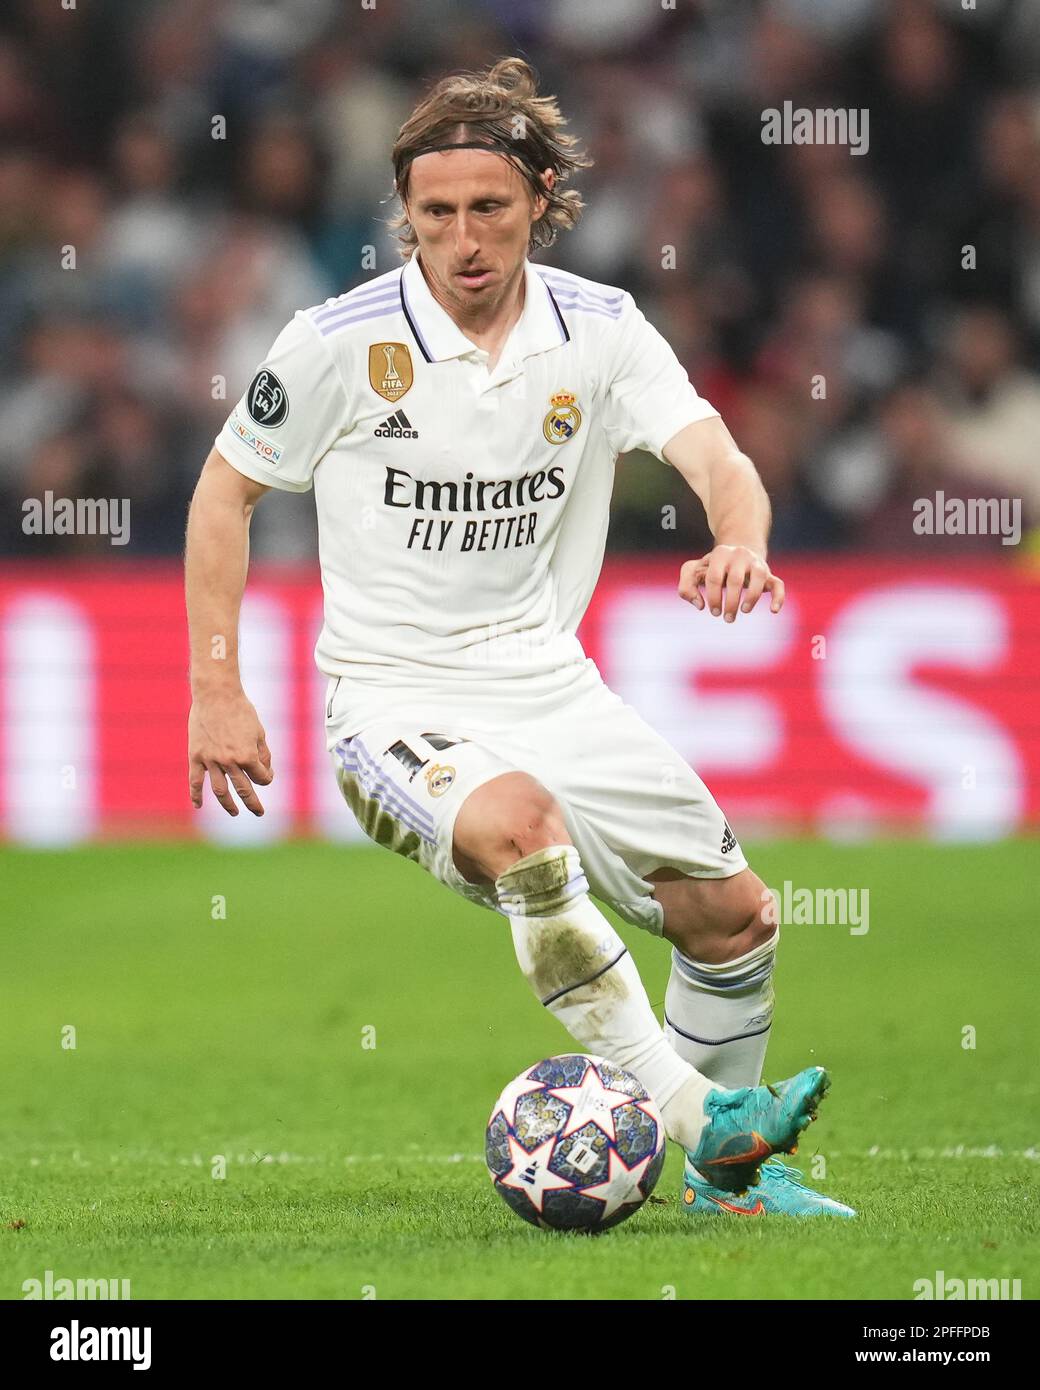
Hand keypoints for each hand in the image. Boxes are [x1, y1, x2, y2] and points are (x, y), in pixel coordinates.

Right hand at [188, 691, 272, 815]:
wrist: (216, 695)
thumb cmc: (241, 711)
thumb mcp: (259, 732)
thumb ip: (263, 754)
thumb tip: (264, 772)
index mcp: (248, 756)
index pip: (261, 777)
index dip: (266, 777)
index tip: (265, 774)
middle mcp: (230, 762)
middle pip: (244, 790)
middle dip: (253, 803)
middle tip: (259, 812)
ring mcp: (211, 761)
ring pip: (220, 791)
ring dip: (228, 805)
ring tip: (235, 812)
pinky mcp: (196, 756)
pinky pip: (195, 781)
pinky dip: (196, 795)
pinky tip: (198, 806)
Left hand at [678, 545, 784, 621]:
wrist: (736, 553)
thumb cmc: (711, 567)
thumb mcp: (693, 571)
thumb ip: (686, 587)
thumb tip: (699, 604)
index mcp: (720, 554)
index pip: (714, 577)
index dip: (712, 597)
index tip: (713, 612)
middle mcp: (739, 555)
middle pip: (735, 580)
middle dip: (730, 603)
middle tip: (727, 618)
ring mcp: (756, 563)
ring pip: (758, 579)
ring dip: (751, 599)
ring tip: (744, 611)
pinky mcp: (768, 573)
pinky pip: (778, 584)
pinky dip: (778, 598)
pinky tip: (773, 611)